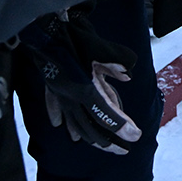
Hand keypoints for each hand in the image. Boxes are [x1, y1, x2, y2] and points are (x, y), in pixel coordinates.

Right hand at [19, 11, 142, 154]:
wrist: (45, 31)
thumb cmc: (74, 38)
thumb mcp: (101, 48)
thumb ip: (117, 63)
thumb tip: (127, 77)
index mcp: (86, 90)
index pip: (107, 115)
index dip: (123, 127)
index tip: (136, 137)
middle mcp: (72, 97)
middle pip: (91, 127)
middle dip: (108, 142)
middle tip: (124, 150)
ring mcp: (60, 94)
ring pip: (73, 122)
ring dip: (87, 135)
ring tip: (99, 144)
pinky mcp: (51, 86)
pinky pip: (55, 107)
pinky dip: (60, 117)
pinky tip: (59, 125)